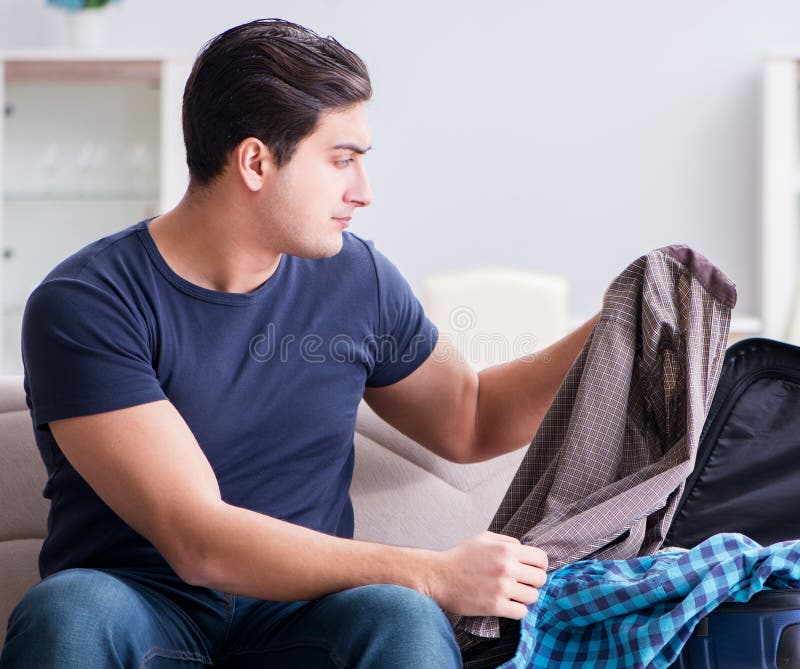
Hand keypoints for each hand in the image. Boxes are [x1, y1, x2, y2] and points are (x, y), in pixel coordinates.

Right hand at [423, 531, 547, 618]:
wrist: (439, 576)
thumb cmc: (461, 557)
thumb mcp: (484, 539)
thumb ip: (507, 541)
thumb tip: (525, 549)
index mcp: (506, 550)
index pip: (541, 559)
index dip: (540, 565)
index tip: (532, 570)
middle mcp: (507, 568)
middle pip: (541, 579)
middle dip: (533, 582)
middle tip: (521, 583)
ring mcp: (501, 588)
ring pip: (533, 597)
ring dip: (525, 597)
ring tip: (513, 594)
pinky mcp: (495, 606)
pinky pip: (521, 612)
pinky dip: (516, 610)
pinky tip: (506, 605)